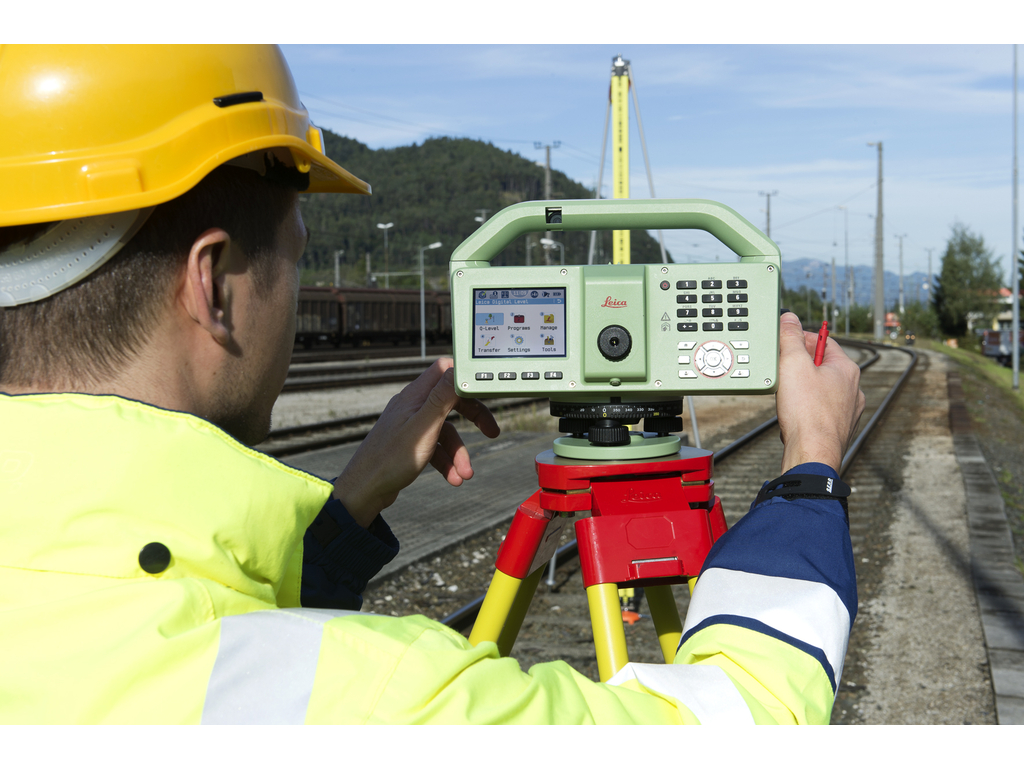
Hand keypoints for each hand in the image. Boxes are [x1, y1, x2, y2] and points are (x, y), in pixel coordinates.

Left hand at [334, 357, 499, 527]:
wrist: (363, 491)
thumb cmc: (389, 460)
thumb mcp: (424, 428)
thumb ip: (441, 399)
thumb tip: (458, 370)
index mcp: (414, 396)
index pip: (444, 370)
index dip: (466, 376)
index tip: (486, 389)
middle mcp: (412, 406)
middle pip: (451, 401)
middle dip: (474, 418)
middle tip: (492, 431)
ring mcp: (410, 425)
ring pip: (445, 430)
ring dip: (459, 453)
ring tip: (466, 474)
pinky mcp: (409, 444)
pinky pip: (435, 447)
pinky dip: (446, 462)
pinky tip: (453, 479)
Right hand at [776, 313, 864, 472]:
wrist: (812, 455)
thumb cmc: (807, 413)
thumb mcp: (792, 364)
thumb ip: (791, 337)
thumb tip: (790, 319)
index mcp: (847, 369)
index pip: (825, 342)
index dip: (802, 338)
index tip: (787, 341)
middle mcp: (853, 390)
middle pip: (823, 366)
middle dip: (800, 366)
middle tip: (783, 370)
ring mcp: (847, 411)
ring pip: (822, 390)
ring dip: (803, 388)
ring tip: (787, 395)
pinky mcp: (837, 429)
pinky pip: (819, 410)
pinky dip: (805, 409)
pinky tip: (793, 415)